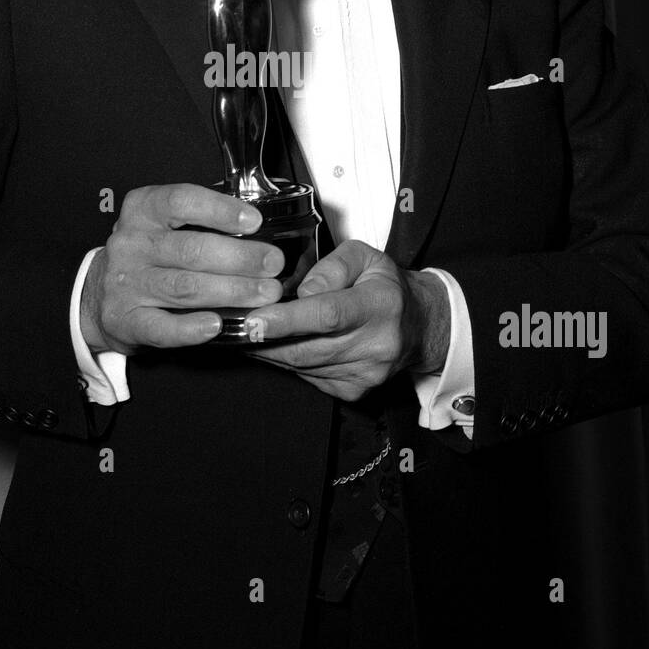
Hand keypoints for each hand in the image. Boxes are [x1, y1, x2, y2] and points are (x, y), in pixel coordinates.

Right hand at [80, 183, 283, 354]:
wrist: (98, 295)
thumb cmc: (148, 255)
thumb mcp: (163, 225)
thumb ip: (201, 222)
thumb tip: (259, 228)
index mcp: (143, 210)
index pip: (181, 201)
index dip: (220, 210)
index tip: (255, 221)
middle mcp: (131, 244)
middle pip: (191, 249)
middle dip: (240, 258)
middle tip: (273, 265)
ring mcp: (126, 283)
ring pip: (184, 287)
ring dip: (231, 291)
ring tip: (265, 293)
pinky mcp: (124, 320)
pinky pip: (161, 327)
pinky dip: (191, 328)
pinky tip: (217, 324)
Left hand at [241, 240, 449, 401]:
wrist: (416, 326)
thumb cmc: (384, 286)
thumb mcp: (364, 256)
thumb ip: (332, 266)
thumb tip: (303, 291)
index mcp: (380, 305)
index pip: (328, 315)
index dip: (287, 319)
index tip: (253, 320)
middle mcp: (376, 345)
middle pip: (308, 347)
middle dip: (265, 339)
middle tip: (232, 326)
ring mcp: (365, 375)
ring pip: (302, 366)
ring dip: (269, 351)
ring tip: (244, 333)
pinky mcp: (353, 392)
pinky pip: (306, 377)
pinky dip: (285, 362)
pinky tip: (272, 346)